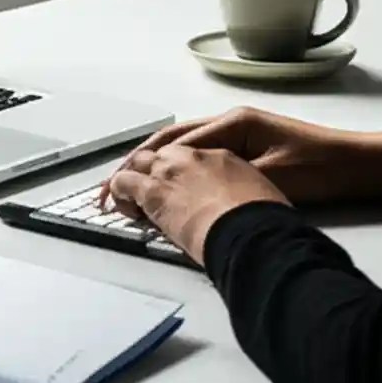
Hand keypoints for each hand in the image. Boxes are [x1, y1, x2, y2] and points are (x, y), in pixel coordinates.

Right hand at [99, 106, 365, 213]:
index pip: (171, 143)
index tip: (117, 185)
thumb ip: (220, 179)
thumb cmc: (322, 168)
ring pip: (180, 145)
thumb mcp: (267, 176)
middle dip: (136, 163)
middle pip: (169, 140)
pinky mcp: (245, 148)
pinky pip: (198, 154)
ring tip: (127, 186)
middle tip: (110, 188)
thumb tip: (179, 187)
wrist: (360, 164)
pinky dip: (175, 167)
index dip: (140, 165)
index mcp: (231, 125)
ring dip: (153, 164)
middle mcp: (229, 123)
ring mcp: (236, 133)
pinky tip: (166, 184)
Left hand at [108, 145, 290, 263]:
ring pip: (138, 162)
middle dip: (151, 167)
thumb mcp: (260, 198)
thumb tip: (236, 206)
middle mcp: (194, 157)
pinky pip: (123, 182)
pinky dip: (118, 191)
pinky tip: (122, 205)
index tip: (176, 183)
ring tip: (129, 197)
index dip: (178, 170)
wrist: (251, 230)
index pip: (190, 156)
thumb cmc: (263, 221)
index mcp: (223, 157)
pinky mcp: (153, 190)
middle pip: (161, 152)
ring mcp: (171, 170)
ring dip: (132, 177)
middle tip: (147, 187)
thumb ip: (241, 194)